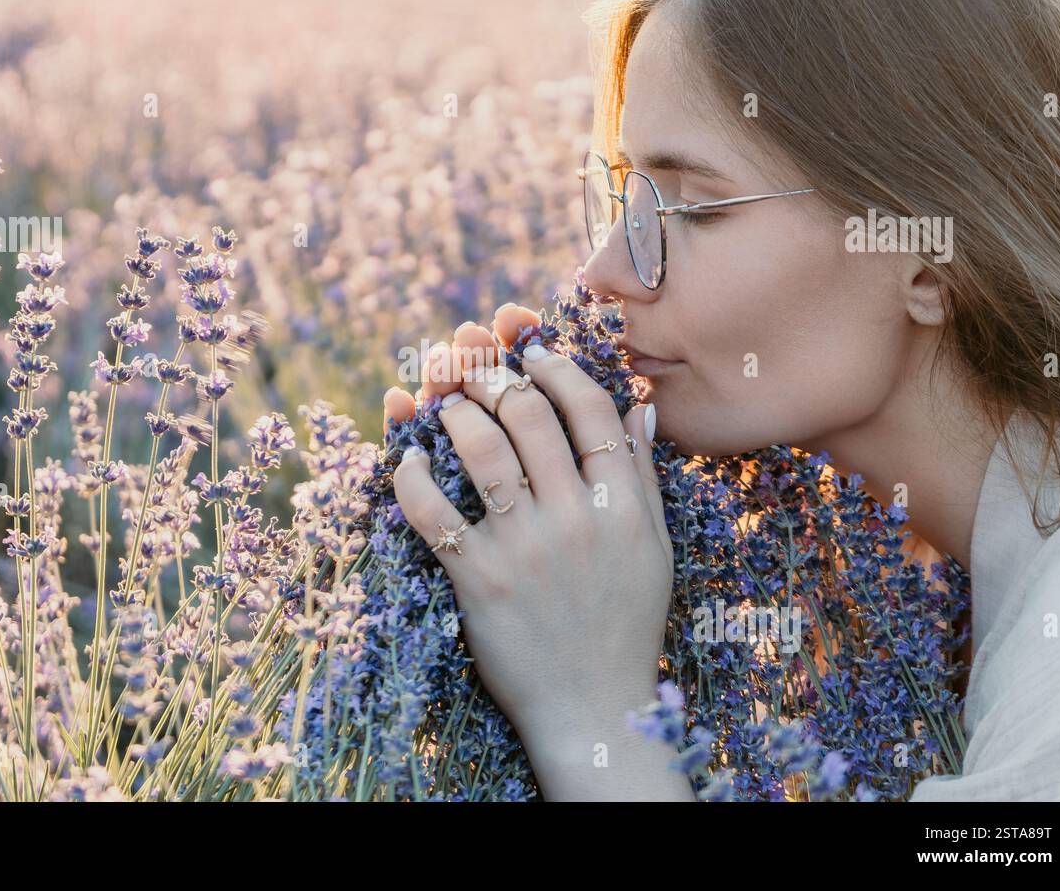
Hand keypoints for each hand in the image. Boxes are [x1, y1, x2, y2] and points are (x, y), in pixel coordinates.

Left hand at [383, 303, 675, 784]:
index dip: (555, 366)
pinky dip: (411, 476)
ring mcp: (524, 548)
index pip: (589, 410)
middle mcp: (574, 519)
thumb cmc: (625, 623)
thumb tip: (639, 404)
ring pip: (480, 449)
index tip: (531, 351)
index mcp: (621, 507)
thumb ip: (642, 475)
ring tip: (445, 400)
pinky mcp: (479, 579)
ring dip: (454, 410)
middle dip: (494, 376)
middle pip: (528, 415)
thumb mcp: (652, 548)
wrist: (593, 708)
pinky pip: (433, 512)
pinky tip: (407, 459)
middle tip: (475, 367)